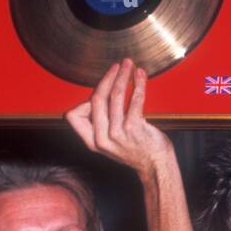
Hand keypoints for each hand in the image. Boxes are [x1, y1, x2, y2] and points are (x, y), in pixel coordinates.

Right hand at [64, 59, 174, 178]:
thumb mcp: (110, 141)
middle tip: (117, 66)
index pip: (74, 116)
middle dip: (107, 77)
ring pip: (116, 95)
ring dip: (123, 75)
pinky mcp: (135, 129)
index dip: (84, 101)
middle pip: (96, 99)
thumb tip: (100, 93)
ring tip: (129, 64)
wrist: (156, 166)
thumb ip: (100, 123)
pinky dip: (138, 83)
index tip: (100, 91)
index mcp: (92, 142)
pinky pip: (135, 99)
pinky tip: (140, 75)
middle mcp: (102, 138)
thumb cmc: (136, 149)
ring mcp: (118, 134)